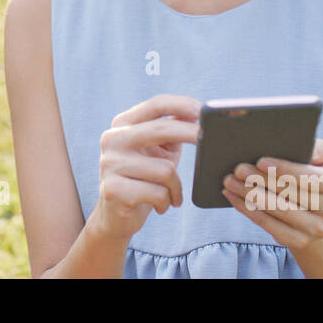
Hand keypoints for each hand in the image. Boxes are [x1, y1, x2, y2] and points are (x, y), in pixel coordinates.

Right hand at [91, 94, 201, 241]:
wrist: (116, 217)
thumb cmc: (143, 180)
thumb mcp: (158, 151)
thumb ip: (172, 129)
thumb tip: (198, 112)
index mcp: (122, 125)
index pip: (156, 105)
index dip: (183, 104)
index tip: (205, 112)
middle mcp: (112, 140)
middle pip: (161, 129)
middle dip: (191, 133)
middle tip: (211, 141)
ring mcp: (110, 164)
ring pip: (164, 170)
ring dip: (176, 187)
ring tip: (172, 195)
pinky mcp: (113, 190)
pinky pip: (158, 193)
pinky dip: (166, 202)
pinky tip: (160, 206)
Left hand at [220, 138, 322, 251]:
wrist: (321, 217)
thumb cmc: (315, 177)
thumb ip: (317, 149)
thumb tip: (305, 148)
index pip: (312, 178)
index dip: (286, 170)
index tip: (261, 161)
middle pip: (291, 195)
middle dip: (261, 181)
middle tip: (238, 169)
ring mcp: (316, 229)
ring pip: (277, 210)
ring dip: (249, 195)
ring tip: (229, 181)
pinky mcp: (298, 241)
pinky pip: (268, 225)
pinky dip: (248, 209)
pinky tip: (233, 197)